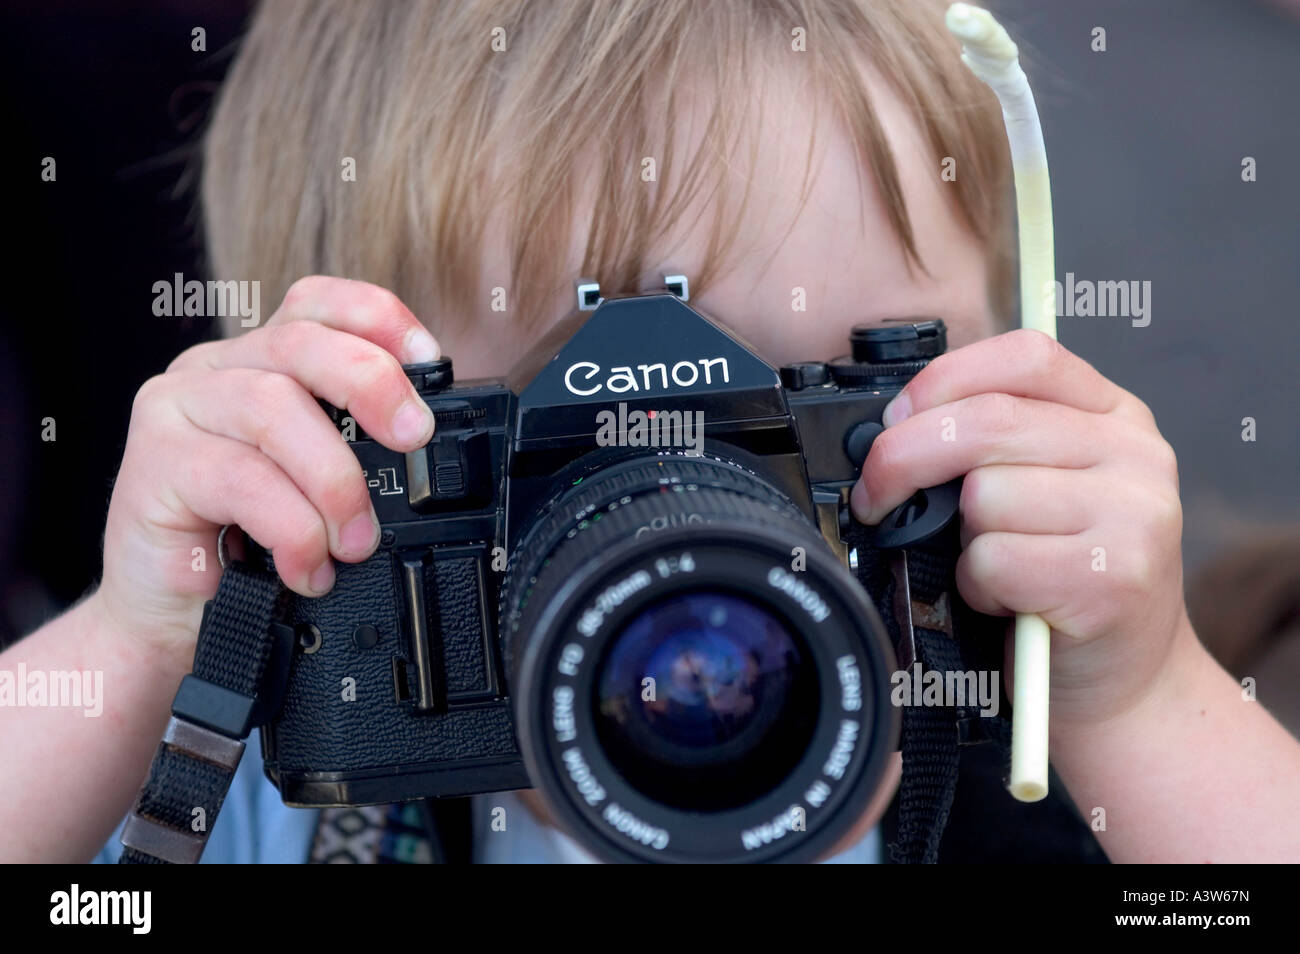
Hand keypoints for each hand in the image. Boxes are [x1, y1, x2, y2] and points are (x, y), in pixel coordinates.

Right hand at [98, 277, 438, 673]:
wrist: (170, 620)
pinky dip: (292, 527)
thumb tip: (426, 443)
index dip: (378, 317)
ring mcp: (177, 411)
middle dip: (371, 383)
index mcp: (260, 363)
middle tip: (412, 438)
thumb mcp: (316, 489)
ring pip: (273, 407)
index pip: (316, 303)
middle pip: (300, 341)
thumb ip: (356, 451)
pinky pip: (240, 478)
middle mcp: (214, 372)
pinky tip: (306, 566)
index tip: (430, 359)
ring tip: (354, 541)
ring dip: (334, 479)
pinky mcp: (154, 464)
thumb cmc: (248, 550)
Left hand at [850, 329, 1190, 729]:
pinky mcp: (1112, 580)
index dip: (944, 380)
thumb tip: (893, 425)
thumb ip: (997, 442)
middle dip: (903, 458)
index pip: (1024, 356)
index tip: (895, 419)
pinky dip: (977, 585)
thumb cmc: (1066, 580)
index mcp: (1115, 416)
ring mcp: (1132, 515)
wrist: (1128, 680)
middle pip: (986, 423)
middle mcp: (1135, 455)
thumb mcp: (1048, 488)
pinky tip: (1006, 600)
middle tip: (876, 496)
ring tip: (991, 564)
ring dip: (960, 540)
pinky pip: (994, 560)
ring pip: (985, 495)